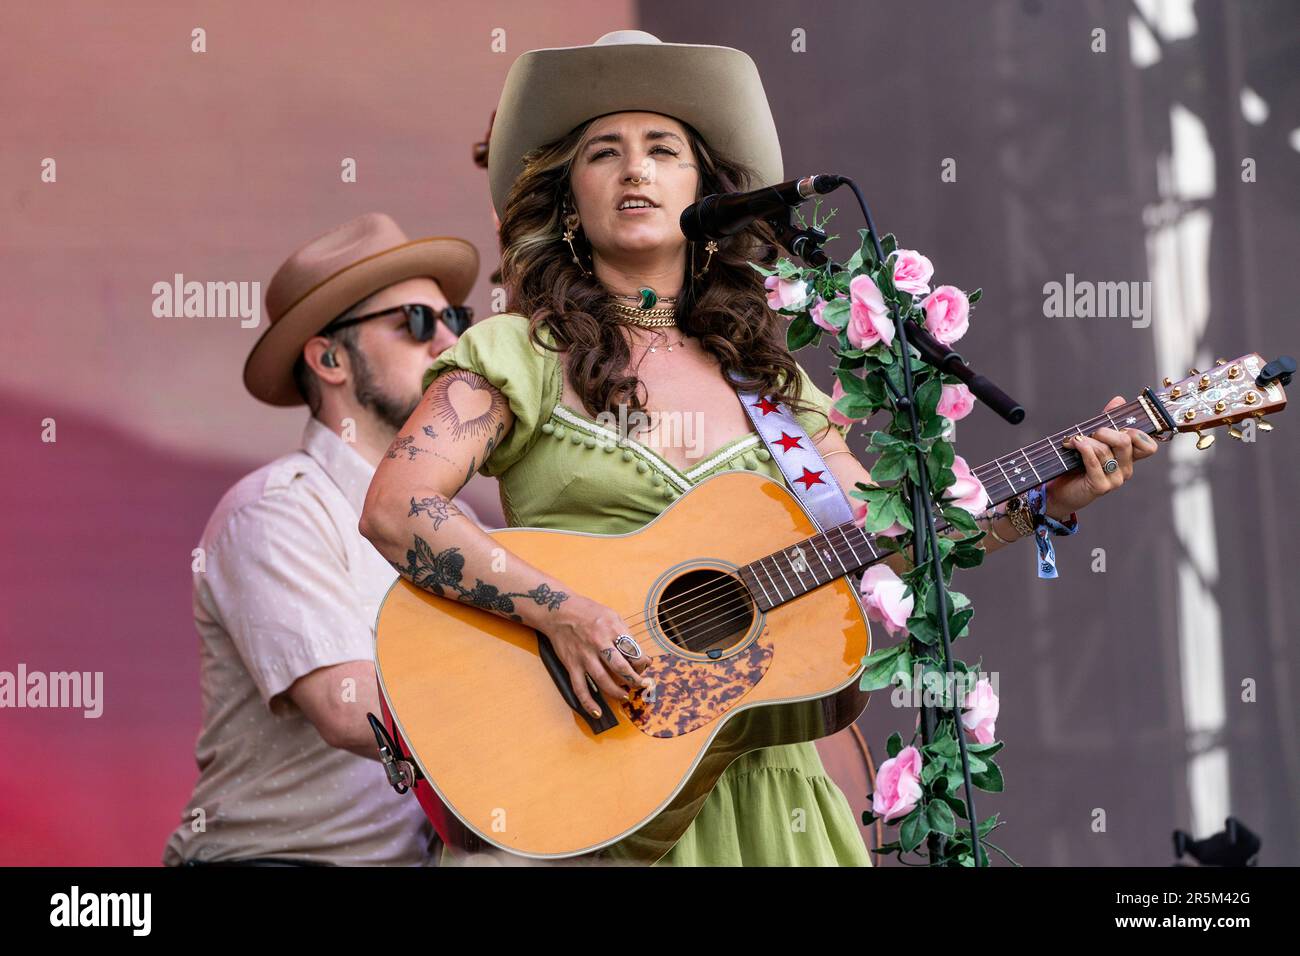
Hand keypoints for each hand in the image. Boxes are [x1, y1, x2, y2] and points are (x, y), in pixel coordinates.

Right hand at [545, 594, 652, 716]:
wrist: (557, 610)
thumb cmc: (587, 612)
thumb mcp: (611, 615)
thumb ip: (624, 633)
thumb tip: (638, 654)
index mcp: (611, 629)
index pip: (633, 650)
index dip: (642, 662)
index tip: (645, 666)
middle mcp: (598, 643)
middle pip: (621, 667)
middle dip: (634, 680)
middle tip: (641, 685)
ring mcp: (584, 656)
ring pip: (603, 680)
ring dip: (617, 692)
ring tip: (625, 696)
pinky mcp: (572, 664)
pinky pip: (580, 687)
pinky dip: (588, 702)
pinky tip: (597, 712)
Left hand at [1043, 395, 1158, 516]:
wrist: (1060, 492)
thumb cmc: (1077, 465)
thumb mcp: (1094, 440)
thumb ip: (1107, 421)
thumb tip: (1119, 400)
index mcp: (1129, 458)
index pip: (1148, 446)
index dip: (1137, 433)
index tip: (1119, 427)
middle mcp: (1126, 469)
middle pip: (1126, 442)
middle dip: (1105, 431)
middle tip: (1091, 433)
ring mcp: (1115, 480)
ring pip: (1106, 450)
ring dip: (1087, 440)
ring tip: (1073, 440)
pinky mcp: (1100, 487)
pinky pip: (1094, 462)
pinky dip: (1084, 449)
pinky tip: (1074, 443)